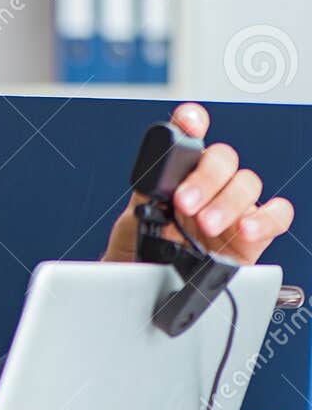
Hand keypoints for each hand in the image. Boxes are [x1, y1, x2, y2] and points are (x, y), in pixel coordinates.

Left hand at [102, 102, 293, 265]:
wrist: (144, 288)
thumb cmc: (137, 255)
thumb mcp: (131, 224)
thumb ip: (145, 198)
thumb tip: (157, 183)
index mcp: (177, 175)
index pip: (190, 138)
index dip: (192, 122)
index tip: (188, 121)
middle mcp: (208, 187)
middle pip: (223, 159)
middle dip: (205, 178)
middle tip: (184, 203)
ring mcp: (233, 209)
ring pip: (247, 184)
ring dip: (227, 202)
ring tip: (206, 225)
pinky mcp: (253, 236)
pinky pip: (277, 215)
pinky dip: (265, 219)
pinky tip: (244, 229)